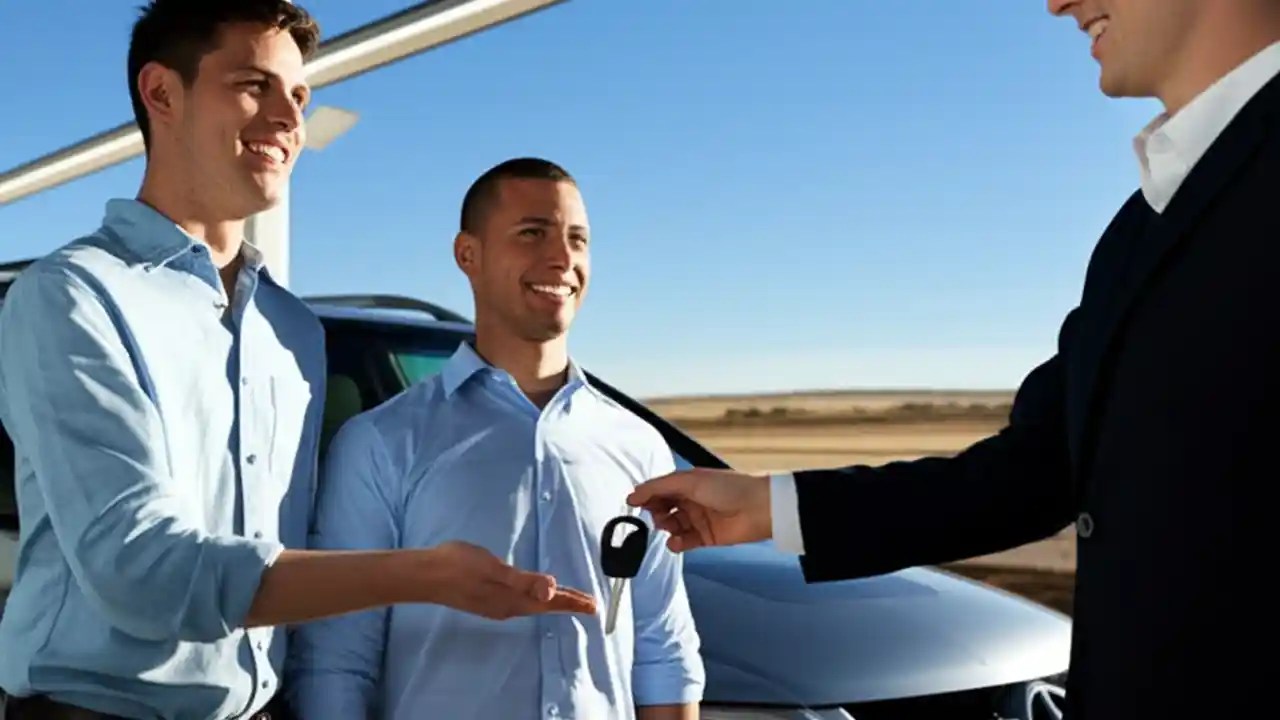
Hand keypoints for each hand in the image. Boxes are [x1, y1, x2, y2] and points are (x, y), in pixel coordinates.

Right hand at [421, 541, 597, 619]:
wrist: (426, 575)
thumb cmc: (459, 566)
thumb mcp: (494, 568)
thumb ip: (523, 580)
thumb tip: (551, 591)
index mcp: (512, 600)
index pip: (550, 603)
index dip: (572, 602)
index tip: (593, 605)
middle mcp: (507, 607)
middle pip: (544, 606)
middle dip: (567, 603)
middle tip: (589, 604)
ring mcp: (495, 605)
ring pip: (532, 605)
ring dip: (552, 602)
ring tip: (568, 599)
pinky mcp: (486, 599)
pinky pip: (520, 602)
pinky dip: (535, 599)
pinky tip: (534, 595)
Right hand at [626, 468, 771, 550]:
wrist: (758, 508)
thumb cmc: (728, 488)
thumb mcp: (690, 480)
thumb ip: (660, 487)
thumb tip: (634, 494)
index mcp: (688, 482)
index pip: (660, 489)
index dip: (646, 496)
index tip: (633, 504)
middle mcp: (692, 500)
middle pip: (663, 508)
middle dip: (656, 513)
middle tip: (657, 515)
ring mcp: (699, 519)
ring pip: (672, 526)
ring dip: (667, 528)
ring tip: (669, 527)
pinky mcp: (706, 537)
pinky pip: (684, 541)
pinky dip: (677, 543)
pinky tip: (676, 542)